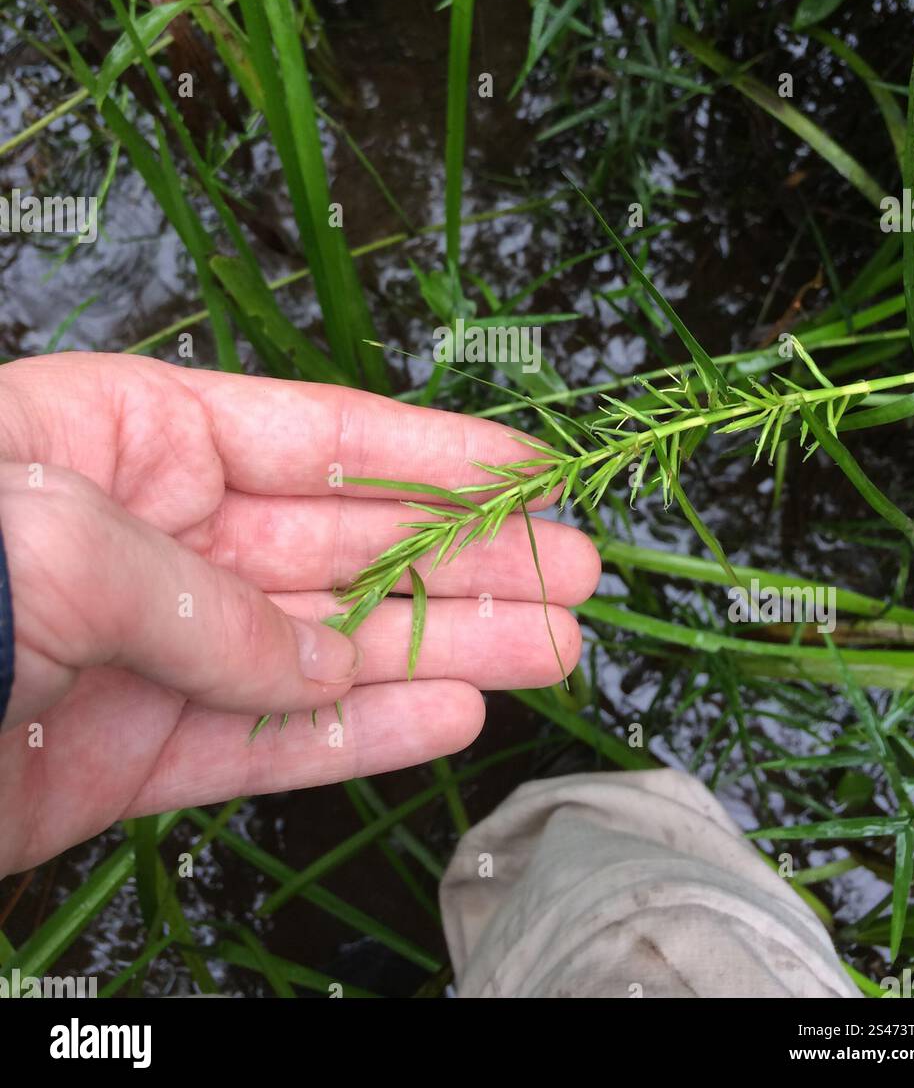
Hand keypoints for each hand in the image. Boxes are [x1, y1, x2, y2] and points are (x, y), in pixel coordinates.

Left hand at [0, 353, 598, 875]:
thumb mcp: (63, 537)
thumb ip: (210, 601)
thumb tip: (312, 661)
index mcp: (134, 436)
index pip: (323, 436)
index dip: (436, 455)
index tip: (531, 472)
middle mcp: (156, 535)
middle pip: (347, 545)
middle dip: (465, 559)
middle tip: (572, 574)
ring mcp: (154, 649)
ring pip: (332, 647)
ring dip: (444, 648)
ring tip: (550, 650)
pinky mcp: (133, 756)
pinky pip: (275, 740)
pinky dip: (364, 733)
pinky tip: (449, 717)